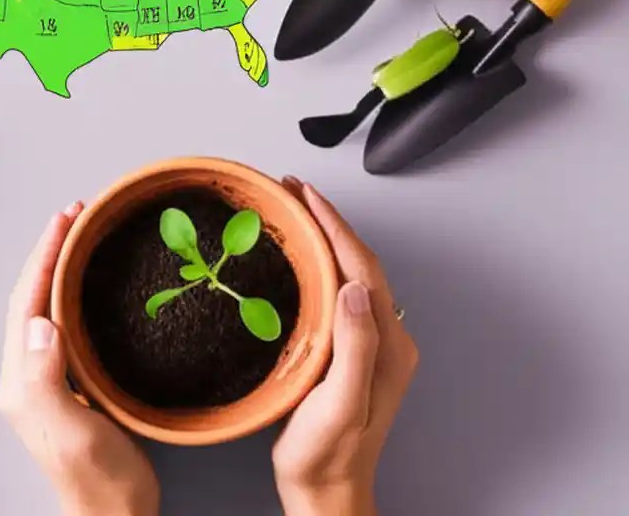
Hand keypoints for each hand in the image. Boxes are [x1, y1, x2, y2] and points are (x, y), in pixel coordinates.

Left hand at [0, 203, 160, 515]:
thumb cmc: (99, 485)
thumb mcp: (73, 431)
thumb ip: (48, 379)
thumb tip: (40, 325)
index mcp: (21, 381)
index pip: (26, 302)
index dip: (44, 256)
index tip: (65, 222)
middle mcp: (27, 376)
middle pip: (30, 298)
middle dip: (49, 252)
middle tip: (74, 217)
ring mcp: (47, 381)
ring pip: (45, 308)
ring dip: (59, 269)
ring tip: (80, 238)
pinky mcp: (70, 387)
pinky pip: (64, 325)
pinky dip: (73, 295)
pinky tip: (91, 289)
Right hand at [273, 178, 419, 515]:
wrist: (324, 490)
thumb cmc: (326, 455)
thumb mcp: (340, 401)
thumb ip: (354, 345)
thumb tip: (355, 287)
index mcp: (387, 344)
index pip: (361, 266)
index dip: (333, 225)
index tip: (304, 194)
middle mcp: (384, 339)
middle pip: (357, 263)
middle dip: (326, 222)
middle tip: (291, 192)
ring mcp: (368, 346)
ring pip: (348, 275)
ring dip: (322, 241)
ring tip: (291, 215)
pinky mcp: (348, 354)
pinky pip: (336, 295)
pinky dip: (317, 267)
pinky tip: (295, 263)